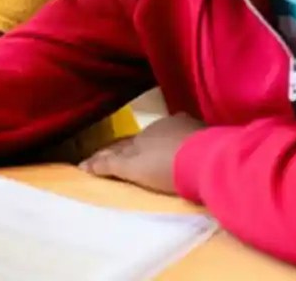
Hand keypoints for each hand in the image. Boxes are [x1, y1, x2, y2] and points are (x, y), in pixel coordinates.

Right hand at [79, 113, 205, 193]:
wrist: (210, 161)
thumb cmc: (167, 166)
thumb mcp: (134, 169)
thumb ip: (110, 165)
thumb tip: (85, 164)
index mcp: (139, 136)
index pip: (118, 147)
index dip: (106, 156)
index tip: (92, 163)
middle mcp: (159, 127)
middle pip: (141, 139)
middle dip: (132, 147)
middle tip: (125, 157)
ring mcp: (184, 127)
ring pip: (165, 134)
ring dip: (159, 143)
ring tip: (155, 153)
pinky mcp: (207, 133)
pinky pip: (188, 136)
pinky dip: (183, 143)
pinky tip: (186, 147)